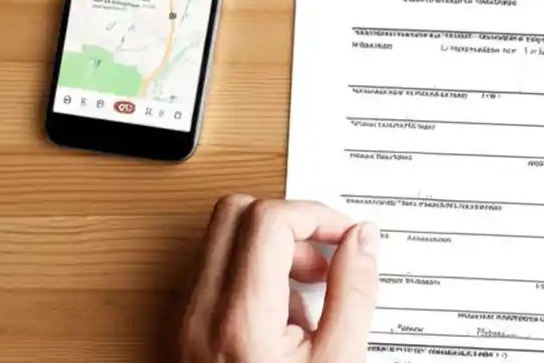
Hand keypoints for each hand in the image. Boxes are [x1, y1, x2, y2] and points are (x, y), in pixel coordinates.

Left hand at [179, 195, 378, 362]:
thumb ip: (354, 293)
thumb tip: (362, 239)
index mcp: (240, 318)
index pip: (269, 220)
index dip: (316, 217)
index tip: (346, 237)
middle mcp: (199, 312)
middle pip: (236, 213)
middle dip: (289, 224)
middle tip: (322, 259)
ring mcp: (183, 320)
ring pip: (221, 240)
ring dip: (269, 250)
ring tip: (305, 303)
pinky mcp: (181, 330)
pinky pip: (213, 274)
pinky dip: (251, 276)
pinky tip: (281, 322)